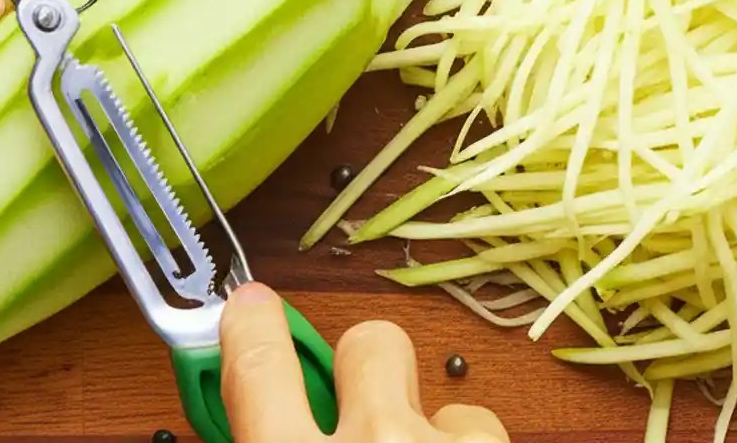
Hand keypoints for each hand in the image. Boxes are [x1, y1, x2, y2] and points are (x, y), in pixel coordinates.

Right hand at [220, 282, 509, 441]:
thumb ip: (267, 439)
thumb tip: (261, 417)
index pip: (258, 366)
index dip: (253, 328)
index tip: (252, 307)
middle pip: (370, 342)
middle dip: (364, 363)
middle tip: (359, 413)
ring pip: (447, 397)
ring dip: (429, 428)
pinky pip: (484, 435)